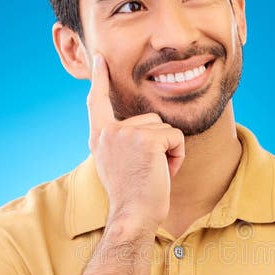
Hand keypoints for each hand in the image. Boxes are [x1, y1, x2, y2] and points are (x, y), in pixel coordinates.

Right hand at [87, 52, 185, 230]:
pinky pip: (175, 137)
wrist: (132, 215)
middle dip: (158, 144)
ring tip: (154, 173)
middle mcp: (109, 131)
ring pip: (164, 128)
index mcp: (99, 137)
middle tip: (147, 171)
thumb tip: (133, 129)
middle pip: (149, 119)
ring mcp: (126, 133)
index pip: (97, 102)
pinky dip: (177, 156)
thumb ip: (118, 142)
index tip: (100, 59)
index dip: (100, 79)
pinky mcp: (147, 139)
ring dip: (168, 151)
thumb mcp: (114, 164)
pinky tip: (164, 173)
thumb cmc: (130, 197)